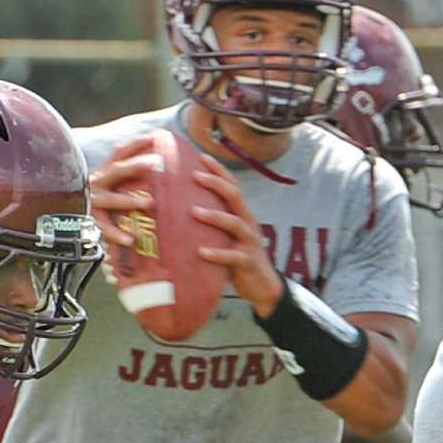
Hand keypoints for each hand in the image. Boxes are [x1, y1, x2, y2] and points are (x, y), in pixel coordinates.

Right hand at [87, 135, 163, 253]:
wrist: (64, 219)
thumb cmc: (100, 202)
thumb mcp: (113, 186)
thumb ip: (131, 178)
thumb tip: (158, 167)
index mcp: (105, 172)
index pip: (120, 153)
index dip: (135, 144)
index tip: (154, 136)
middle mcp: (98, 184)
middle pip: (117, 171)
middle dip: (136, 165)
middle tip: (156, 162)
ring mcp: (93, 202)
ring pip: (112, 200)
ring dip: (130, 200)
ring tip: (150, 202)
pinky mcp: (90, 222)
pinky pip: (105, 228)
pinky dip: (118, 234)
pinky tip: (132, 240)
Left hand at [190, 164, 285, 313]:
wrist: (263, 286)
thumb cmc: (238, 258)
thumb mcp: (226, 236)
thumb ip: (212, 224)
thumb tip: (179, 211)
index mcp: (242, 214)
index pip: (232, 185)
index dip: (219, 169)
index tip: (201, 156)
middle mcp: (248, 223)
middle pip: (235, 196)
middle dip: (216, 183)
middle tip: (195, 175)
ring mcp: (249, 242)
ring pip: (234, 223)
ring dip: (213, 216)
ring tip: (193, 211)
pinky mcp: (247, 262)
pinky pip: (232, 256)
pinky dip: (217, 253)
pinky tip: (200, 251)